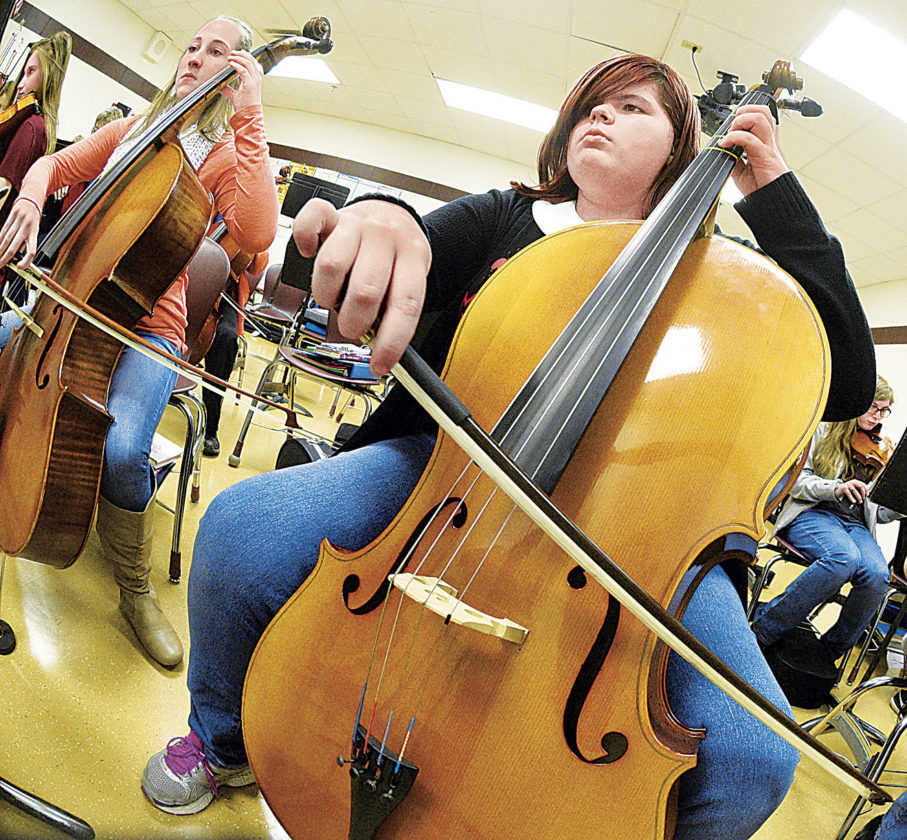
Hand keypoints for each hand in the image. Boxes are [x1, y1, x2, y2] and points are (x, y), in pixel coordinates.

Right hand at [0, 198, 40, 268]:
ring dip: (0, 249)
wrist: (31, 201)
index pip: (31, 250)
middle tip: (0, 265)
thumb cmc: (33, 219)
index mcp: (34, 234)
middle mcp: (27, 228)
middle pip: (13, 246)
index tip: (19, 267)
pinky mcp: (12, 216)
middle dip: (5, 257)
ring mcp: (19, 221)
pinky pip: (3, 230)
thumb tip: (17, 256)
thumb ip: (26, 241)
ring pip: (6, 238)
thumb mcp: (33, 231)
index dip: (26, 260)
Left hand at [219, 50, 262, 111]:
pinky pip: (244, 71)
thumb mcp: (235, 95)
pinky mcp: (250, 85)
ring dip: (238, 58)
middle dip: (241, 54)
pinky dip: (237, 65)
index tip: (235, 54)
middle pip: (251, 60)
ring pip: (248, 63)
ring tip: (230, 57)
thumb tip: (219, 86)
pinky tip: (231, 64)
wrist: (249, 116)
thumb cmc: (244, 107)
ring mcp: (254, 82)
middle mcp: (256, 79)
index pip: (252, 63)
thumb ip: (228, 89)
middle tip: (232, 52)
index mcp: (255, 80)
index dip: (244, 56)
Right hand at [292, 198, 430, 375]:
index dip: (391, 341)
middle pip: (365, 289)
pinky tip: (309, 252)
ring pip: (333, 264)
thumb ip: (393, 310)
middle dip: (354, 322)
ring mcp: (358, 225)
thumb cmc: (397, 257)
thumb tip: (377, 350)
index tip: (380, 365)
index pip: (405, 305)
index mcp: (413, 259)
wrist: (393, 214)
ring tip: (332, 298)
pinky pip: (311, 219)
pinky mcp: (333, 215)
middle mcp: (386, 239)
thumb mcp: (408, 280)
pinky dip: (304, 238)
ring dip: (326, 294)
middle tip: (351, 327)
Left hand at [717, 104, 788, 196]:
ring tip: (730, 134)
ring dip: (740, 121)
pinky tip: (725, 144)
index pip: (760, 116)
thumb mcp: (742, 171)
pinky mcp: (765, 156)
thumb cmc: (761, 187)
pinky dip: (734, 137)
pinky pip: (750, 139)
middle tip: (731, 127)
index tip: (730, 127)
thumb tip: (723, 149)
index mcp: (765, 142)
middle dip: (744, 112)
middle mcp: (768, 141)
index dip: (744, 114)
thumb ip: (734, 158)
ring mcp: (768, 147)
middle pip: (763, 111)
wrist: (772, 202)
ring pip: (761, 118)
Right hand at [834, 479, 867, 504]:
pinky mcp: (844, 488)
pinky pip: (849, 494)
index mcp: (856, 482)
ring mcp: (848, 485)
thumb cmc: (847, 490)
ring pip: (855, 491)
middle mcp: (852, 482)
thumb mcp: (853, 488)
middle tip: (863, 498)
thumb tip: (866, 494)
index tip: (867, 495)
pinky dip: (852, 498)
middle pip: (861, 487)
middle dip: (863, 493)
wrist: (838, 490)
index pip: (863, 485)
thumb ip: (859, 490)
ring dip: (858, 497)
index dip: (866, 490)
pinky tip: (854, 501)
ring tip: (860, 501)